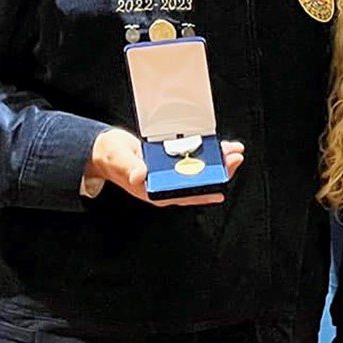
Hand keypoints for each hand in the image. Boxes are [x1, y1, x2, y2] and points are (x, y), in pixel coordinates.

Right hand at [85, 128, 243, 207]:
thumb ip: (130, 169)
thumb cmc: (111, 157)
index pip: (184, 195)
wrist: (107, 150)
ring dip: (218, 161)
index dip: (204, 192)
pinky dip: (208, 152)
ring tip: (234, 150)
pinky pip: (195, 159)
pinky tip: (221, 146)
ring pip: (200, 170)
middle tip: (235, 158)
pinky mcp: (173, 161)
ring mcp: (171, 173)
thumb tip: (140, 176)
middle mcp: (166, 185)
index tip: (221, 187)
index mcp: (154, 191)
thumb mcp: (119, 161)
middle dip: (219, 172)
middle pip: (198, 182)